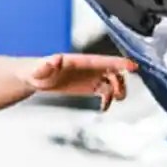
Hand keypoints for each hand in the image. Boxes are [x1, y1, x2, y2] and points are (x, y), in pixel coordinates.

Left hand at [22, 54, 137, 110]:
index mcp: (79, 61)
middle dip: (120, 81)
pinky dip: (108, 99)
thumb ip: (47, 64)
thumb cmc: (36, 70)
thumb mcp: (40, 68)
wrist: (34, 77)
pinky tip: (104, 107)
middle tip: (120, 94)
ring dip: (117, 90)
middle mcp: (88, 67)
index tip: (132, 66)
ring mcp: (90, 76)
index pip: (102, 60)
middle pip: (112, 71)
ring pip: (111, 81)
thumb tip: (55, 59)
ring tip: (114, 100)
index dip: (118, 62)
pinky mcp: (88, 86)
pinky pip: (104, 91)